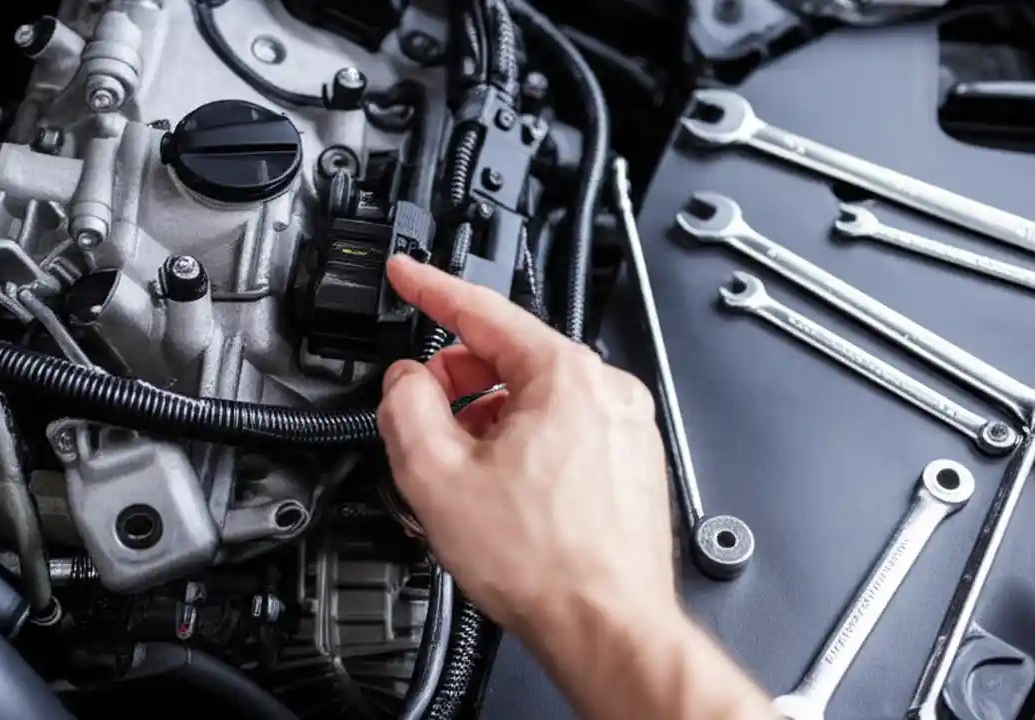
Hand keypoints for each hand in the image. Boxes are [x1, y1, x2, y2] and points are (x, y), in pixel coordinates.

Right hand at [378, 255, 677, 637]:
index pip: (481, 310)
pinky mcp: (630, 461)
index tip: (406, 273)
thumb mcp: (437, 476)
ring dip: (488, 417)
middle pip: (509, 356)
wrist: (607, 627)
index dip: (430, 288)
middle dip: (456, 378)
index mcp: (564, 376)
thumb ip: (405, 407)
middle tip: (420, 411)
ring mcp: (625, 427)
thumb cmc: (544, 564)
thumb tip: (404, 380)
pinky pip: (564, 429)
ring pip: (535, 397)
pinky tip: (503, 488)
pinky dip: (524, 442)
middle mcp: (605, 391)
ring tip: (464, 469)